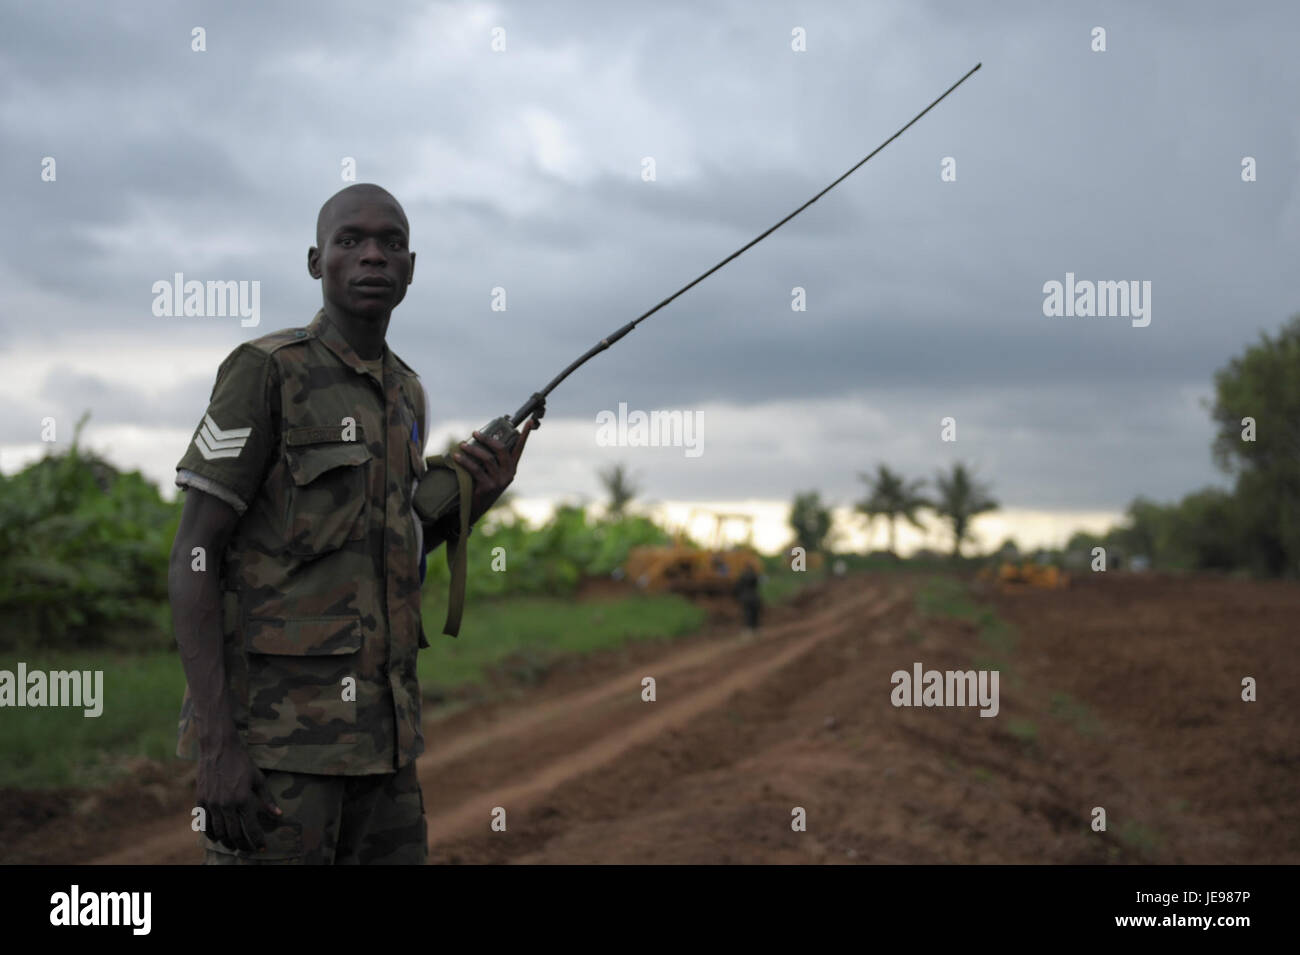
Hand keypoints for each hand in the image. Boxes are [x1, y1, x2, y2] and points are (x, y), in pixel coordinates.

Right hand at [196, 736, 281, 852]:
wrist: (218, 748)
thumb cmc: (242, 762)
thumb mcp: (259, 778)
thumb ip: (268, 798)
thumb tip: (279, 815)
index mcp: (243, 799)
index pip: (252, 827)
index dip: (257, 840)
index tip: (262, 848)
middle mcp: (226, 804)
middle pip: (234, 834)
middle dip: (243, 845)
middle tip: (248, 850)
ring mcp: (212, 803)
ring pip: (218, 832)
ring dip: (227, 842)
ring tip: (234, 846)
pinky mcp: (201, 800)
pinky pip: (204, 823)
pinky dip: (210, 833)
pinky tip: (217, 837)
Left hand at [453, 404, 542, 521]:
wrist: (476, 507)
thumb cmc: (482, 484)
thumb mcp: (492, 472)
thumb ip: (492, 458)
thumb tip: (480, 437)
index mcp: (512, 467)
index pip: (520, 448)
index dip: (525, 435)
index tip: (530, 421)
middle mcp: (509, 473)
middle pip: (501, 450)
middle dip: (488, 439)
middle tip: (475, 433)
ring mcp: (500, 481)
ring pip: (487, 458)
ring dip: (473, 449)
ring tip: (462, 444)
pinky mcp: (489, 487)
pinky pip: (476, 469)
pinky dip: (465, 461)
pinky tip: (457, 457)